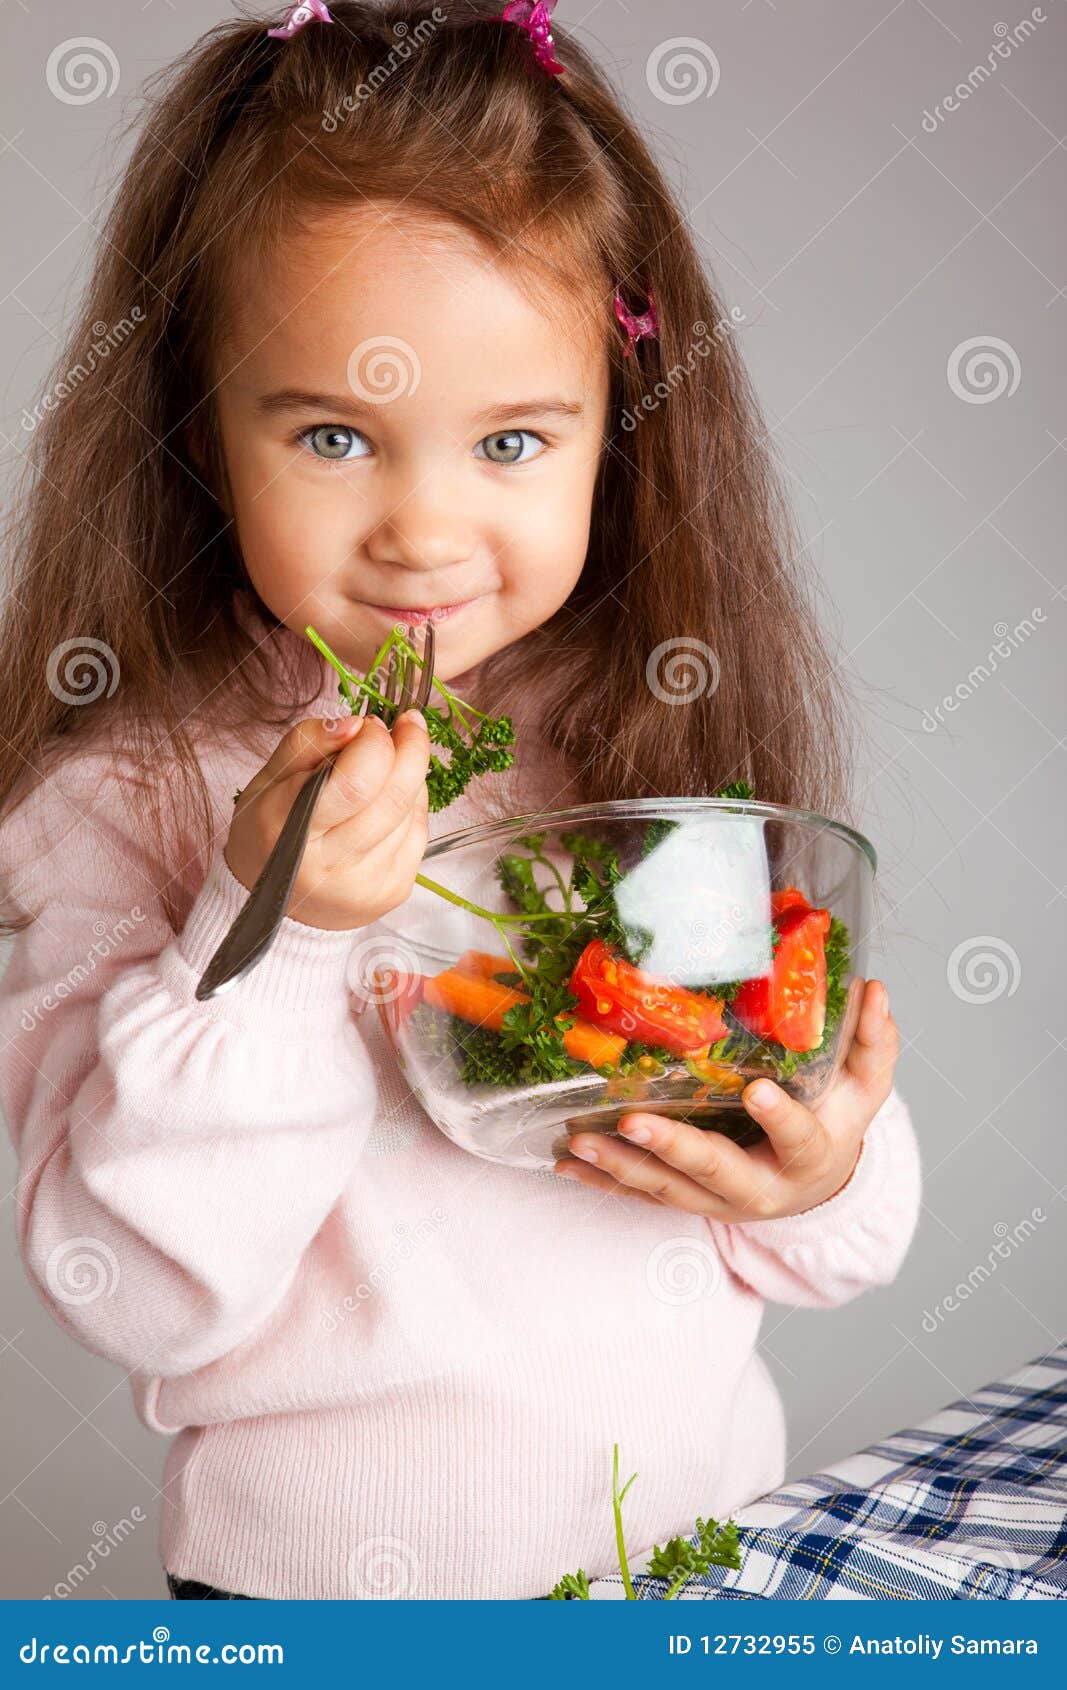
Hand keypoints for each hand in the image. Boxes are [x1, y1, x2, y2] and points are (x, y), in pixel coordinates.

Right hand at [225, 710, 430, 930]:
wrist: (278, 906)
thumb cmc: (270, 833)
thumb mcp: (267, 781)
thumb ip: (306, 744)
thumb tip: (355, 724)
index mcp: (293, 833)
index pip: (356, 783)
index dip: (376, 743)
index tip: (371, 723)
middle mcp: (334, 866)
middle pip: (395, 796)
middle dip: (411, 749)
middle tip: (405, 726)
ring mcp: (369, 883)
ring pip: (412, 810)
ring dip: (409, 777)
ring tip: (384, 770)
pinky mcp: (394, 891)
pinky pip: (420, 831)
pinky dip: (411, 806)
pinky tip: (387, 803)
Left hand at [553, 979, 898, 1218]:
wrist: (817, 1187)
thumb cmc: (836, 1123)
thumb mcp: (865, 1087)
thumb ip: (872, 1042)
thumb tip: (874, 990)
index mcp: (808, 1155)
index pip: (799, 1138)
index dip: (780, 1118)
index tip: (759, 1091)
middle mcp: (760, 1186)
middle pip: (716, 1171)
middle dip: (674, 1149)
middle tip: (634, 1124)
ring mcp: (719, 1200)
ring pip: (668, 1188)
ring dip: (621, 1166)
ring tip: (579, 1140)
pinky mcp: (688, 1201)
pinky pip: (641, 1195)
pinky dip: (602, 1181)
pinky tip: (566, 1163)